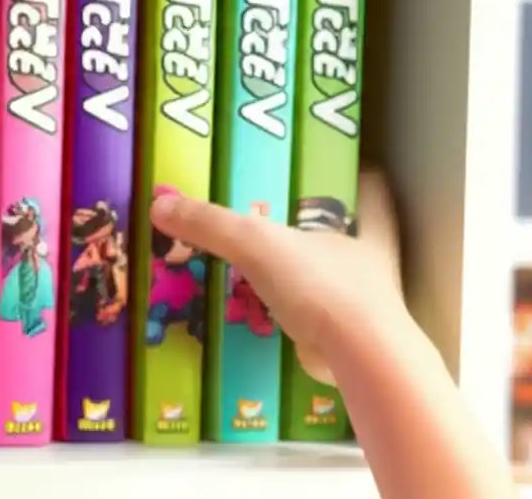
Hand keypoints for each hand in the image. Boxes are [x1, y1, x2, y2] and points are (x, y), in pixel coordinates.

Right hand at [150, 169, 402, 385]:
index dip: (363, 180)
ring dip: (310, 282)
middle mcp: (371, 264)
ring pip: (338, 284)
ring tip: (271, 275)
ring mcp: (365, 306)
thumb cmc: (319, 285)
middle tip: (288, 228)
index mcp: (363, 229)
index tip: (352, 173)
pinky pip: (321, 325)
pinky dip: (299, 324)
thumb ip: (209, 225)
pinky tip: (272, 323)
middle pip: (353, 239)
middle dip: (326, 236)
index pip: (372, 192)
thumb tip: (158, 205)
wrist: (358, 359)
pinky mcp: (351, 343)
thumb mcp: (254, 244)